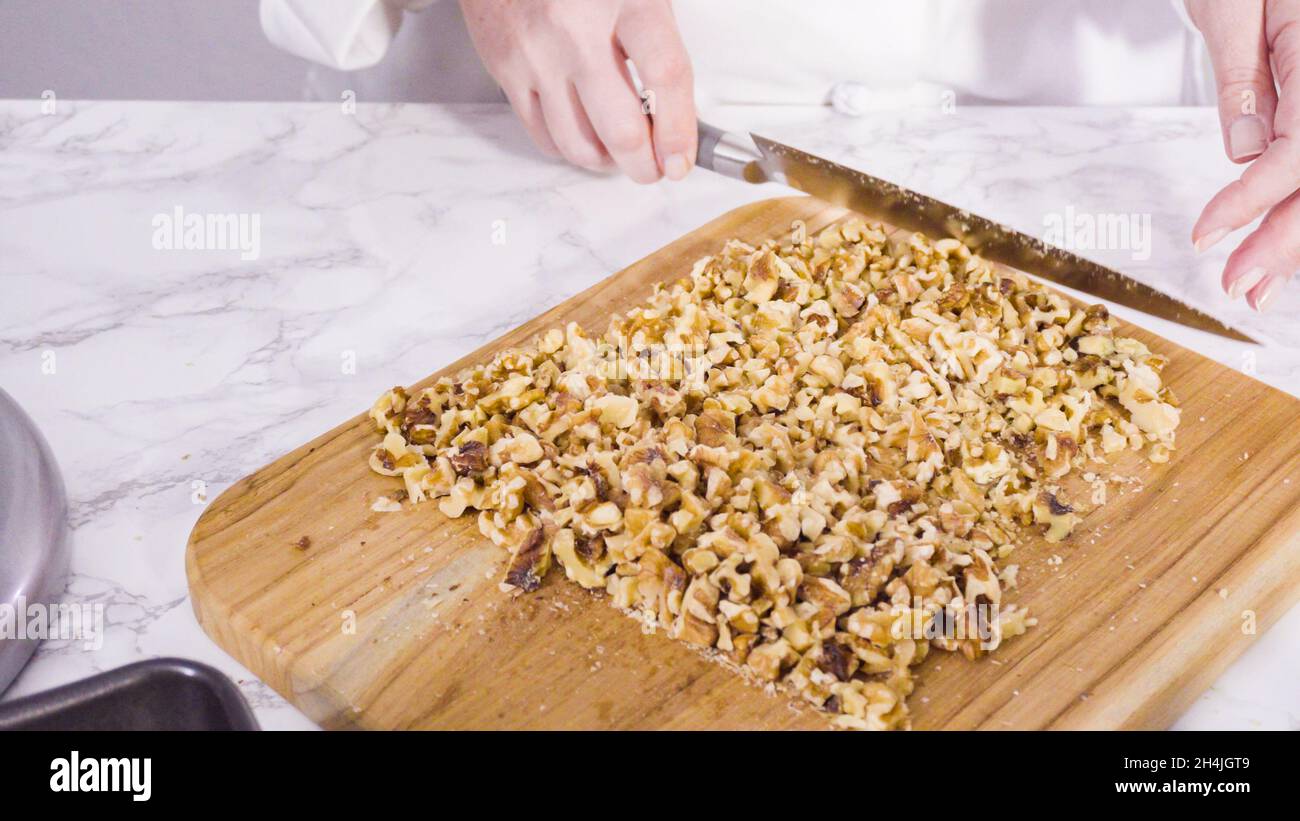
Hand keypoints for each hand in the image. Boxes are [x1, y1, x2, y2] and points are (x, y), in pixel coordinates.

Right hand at [460, 0, 696, 183]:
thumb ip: (658, 45)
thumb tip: (679, 117)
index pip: (666, 77)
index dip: (679, 131)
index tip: (681, 159)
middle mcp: (578, 30)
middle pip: (621, 129)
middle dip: (644, 166)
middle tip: (653, 169)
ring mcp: (537, 54)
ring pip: (579, 144)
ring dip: (607, 163)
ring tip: (618, 155)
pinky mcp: (505, 69)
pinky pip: (543, 135)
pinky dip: (569, 150)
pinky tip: (584, 139)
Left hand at [1188, 0, 1299, 311]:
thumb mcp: (1232, 8)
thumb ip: (1243, 78)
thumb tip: (1245, 151)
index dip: (1255, 197)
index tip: (1206, 234)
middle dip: (1286, 240)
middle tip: (1237, 287)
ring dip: (1297, 239)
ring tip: (1256, 289)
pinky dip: (1299, 211)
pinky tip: (1280, 252)